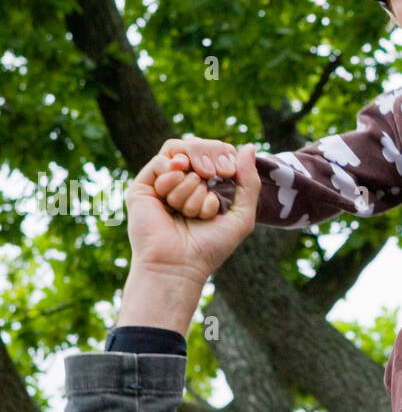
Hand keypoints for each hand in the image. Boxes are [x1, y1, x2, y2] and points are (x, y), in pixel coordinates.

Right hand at [125, 143, 258, 284]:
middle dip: (209, 157)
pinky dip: (172, 178)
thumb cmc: (210, 247)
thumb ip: (249, 182)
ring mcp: (163, 183)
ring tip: (190, 209)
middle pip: (196, 145)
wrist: (179, 265)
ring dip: (191, 183)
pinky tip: (173, 201)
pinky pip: (160, 163)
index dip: (223, 154)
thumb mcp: (242, 215)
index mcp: (206, 185)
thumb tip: (248, 147)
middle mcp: (184, 181)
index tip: (229, 171)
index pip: (215, 151)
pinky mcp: (143, 187)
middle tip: (212, 174)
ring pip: (179, 154)